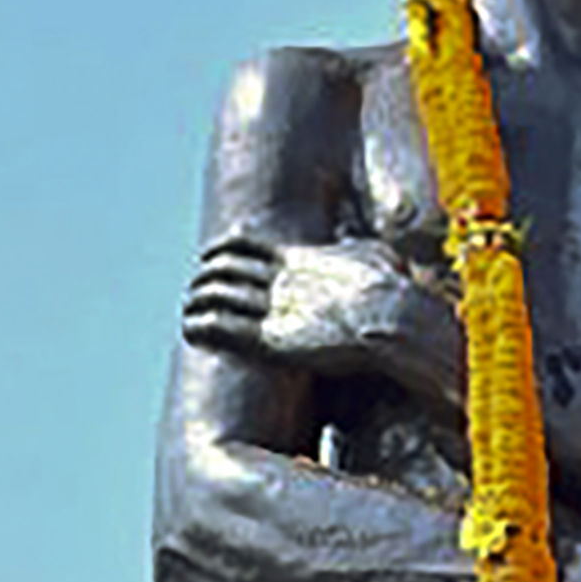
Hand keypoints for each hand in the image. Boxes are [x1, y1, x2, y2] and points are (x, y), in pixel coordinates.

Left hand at [181, 236, 463, 406]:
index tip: (213, 255)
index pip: (245, 243)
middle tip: (198, 284)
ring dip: (199, 299)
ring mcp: (272, 308)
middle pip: (225, 267)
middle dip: (207, 275)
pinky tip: (189, 330)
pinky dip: (200, 326)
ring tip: (188, 308)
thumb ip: (356, 245)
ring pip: (216, 294)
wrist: (392, 320)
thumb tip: (354, 241)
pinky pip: (221, 327)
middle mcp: (278, 278)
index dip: (224, 248)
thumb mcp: (375, 254)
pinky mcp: (270, 340)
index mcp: (299, 256)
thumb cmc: (392, 292)